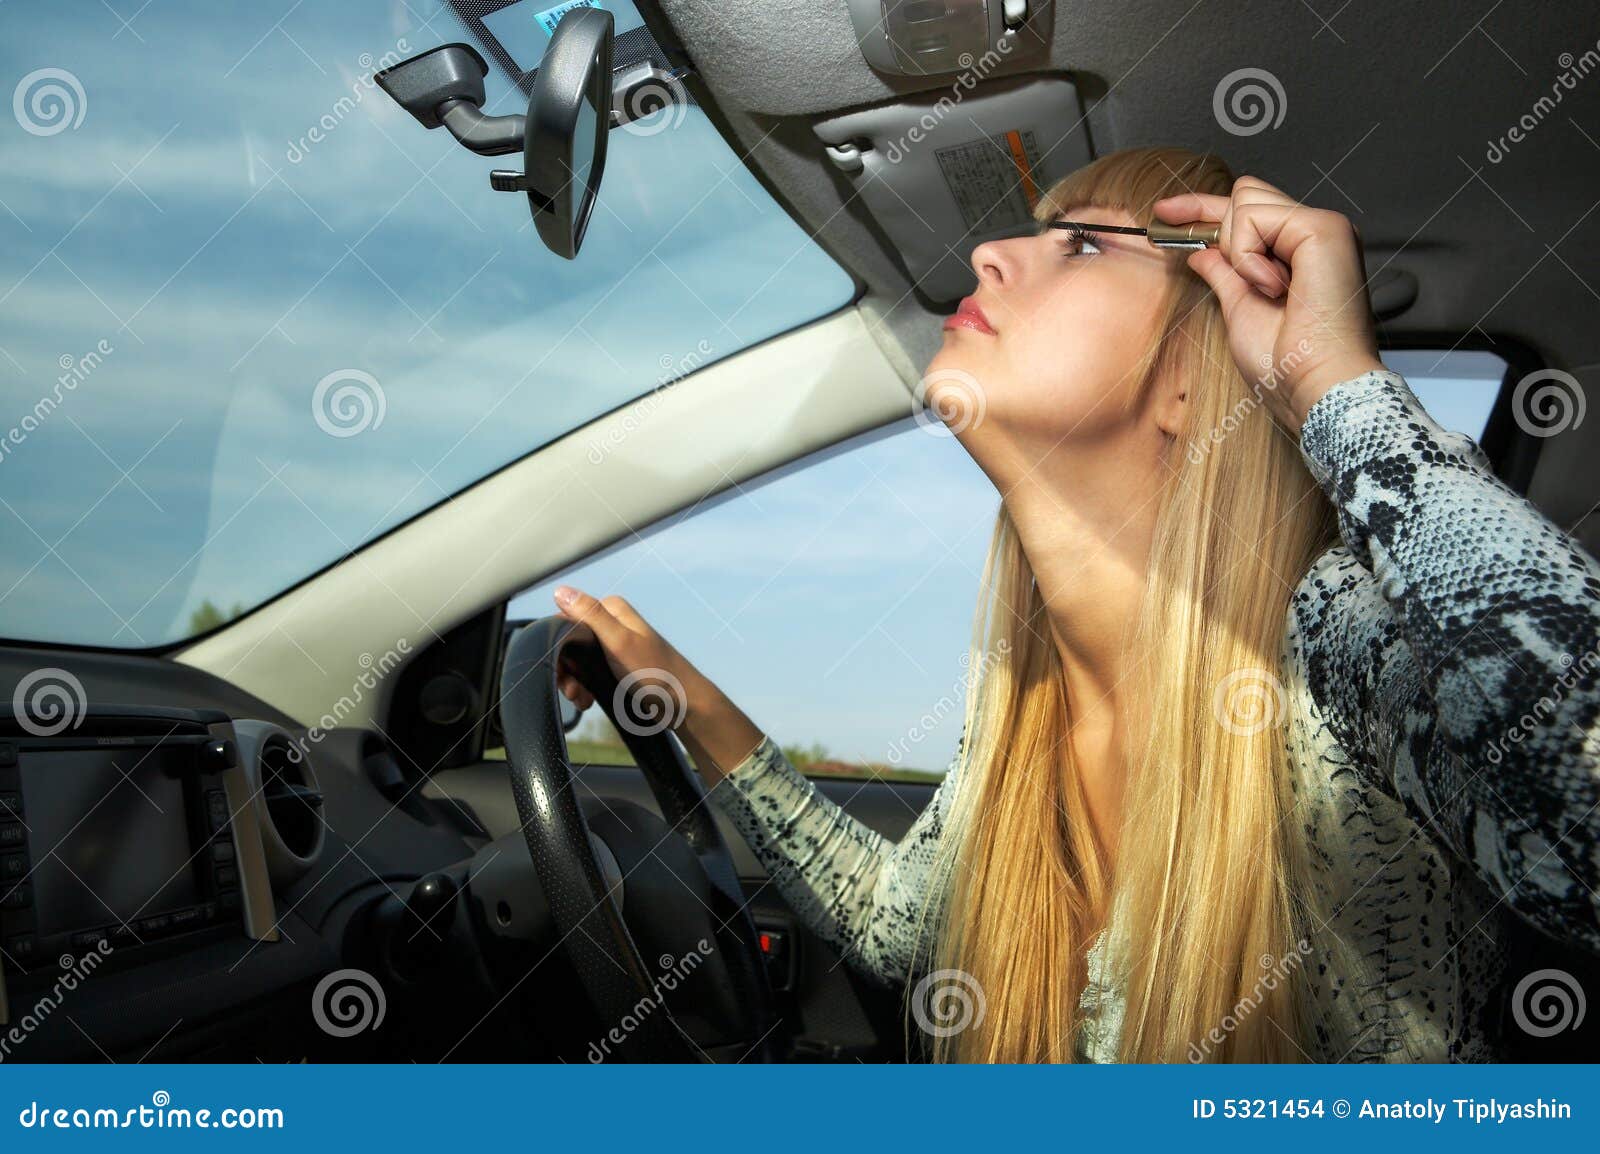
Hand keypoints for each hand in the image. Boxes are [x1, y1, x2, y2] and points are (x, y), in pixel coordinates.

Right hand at [550, 585, 762, 780]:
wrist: (684, 705)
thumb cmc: (656, 673)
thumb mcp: (620, 642)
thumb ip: (590, 616)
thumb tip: (559, 590)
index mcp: (611, 611)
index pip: (566, 620)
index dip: (558, 646)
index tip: (563, 672)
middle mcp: (611, 624)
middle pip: (569, 643)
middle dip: (566, 669)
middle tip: (573, 692)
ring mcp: (614, 647)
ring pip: (577, 661)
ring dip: (573, 682)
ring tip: (582, 700)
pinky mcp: (616, 667)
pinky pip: (589, 674)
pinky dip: (584, 688)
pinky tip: (588, 702)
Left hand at [1153, 177, 1384, 434]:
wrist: (1313, 386)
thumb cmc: (1286, 363)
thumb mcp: (1240, 308)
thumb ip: (1224, 273)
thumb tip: (1200, 251)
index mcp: (1301, 251)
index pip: (1246, 210)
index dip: (1201, 207)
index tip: (1163, 211)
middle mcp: (1314, 233)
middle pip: (1245, 194)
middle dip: (1220, 229)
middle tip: (1235, 278)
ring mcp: (1322, 226)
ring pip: (1246, 200)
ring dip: (1238, 250)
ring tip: (1265, 290)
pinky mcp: (1322, 227)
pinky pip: (1256, 219)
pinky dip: (1248, 257)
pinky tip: (1272, 288)